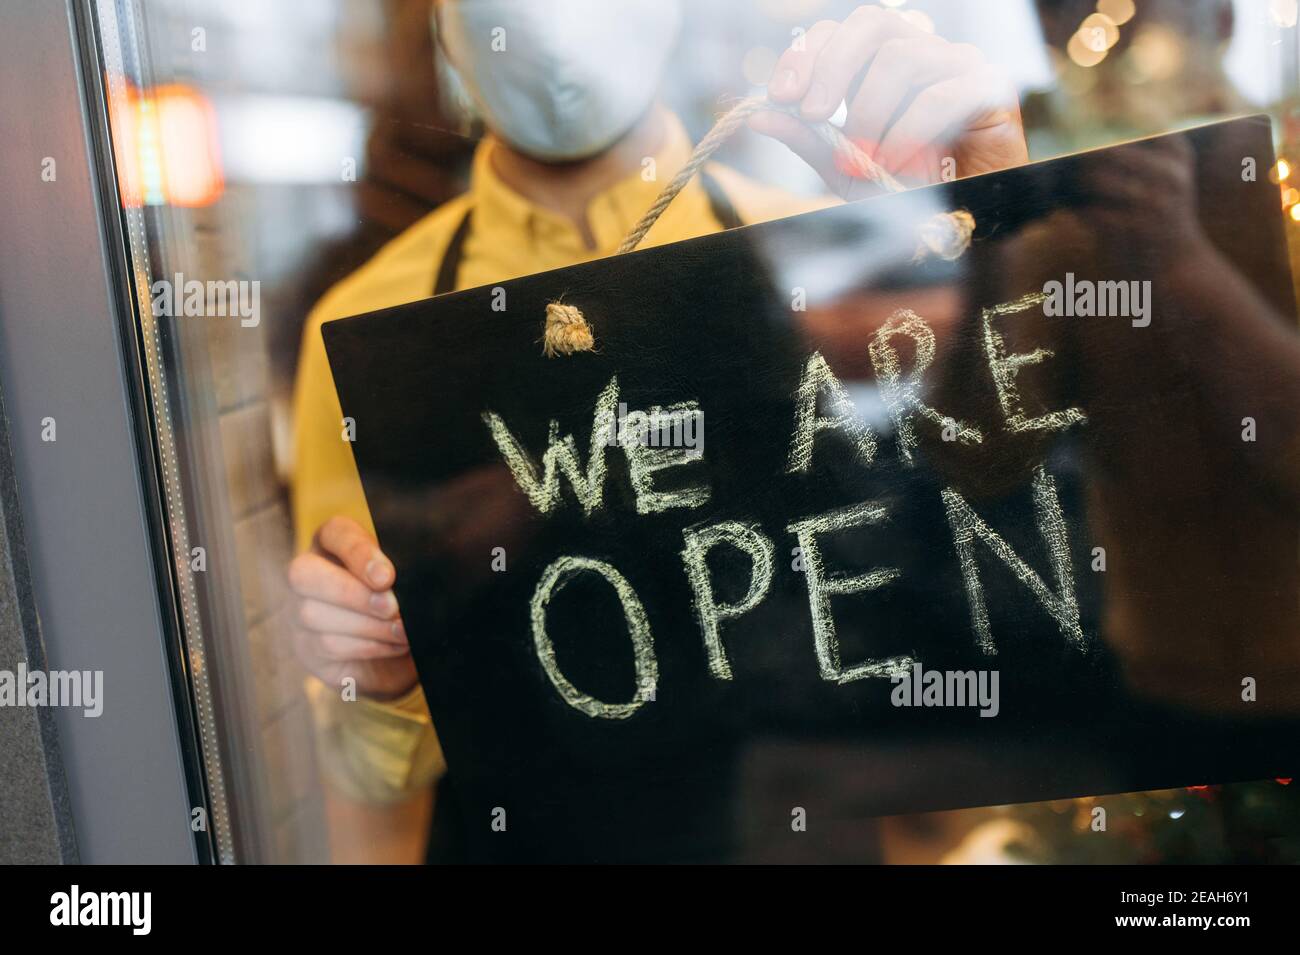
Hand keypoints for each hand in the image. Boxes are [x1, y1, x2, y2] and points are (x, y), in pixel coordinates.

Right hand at [287, 516, 417, 699]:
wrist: (403, 652)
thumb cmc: (405, 603)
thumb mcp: (408, 581)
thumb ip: (403, 570)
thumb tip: (403, 578)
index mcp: (334, 542)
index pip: (335, 532)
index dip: (358, 553)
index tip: (387, 577)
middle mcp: (308, 572)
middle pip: (305, 573)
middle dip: (352, 593)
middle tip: (393, 608)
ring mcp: (298, 611)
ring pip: (313, 614)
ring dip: (367, 625)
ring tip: (403, 632)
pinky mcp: (305, 647)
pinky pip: (326, 645)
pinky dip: (367, 646)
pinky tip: (394, 645)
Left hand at [753, 4, 1027, 197]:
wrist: (964, 220)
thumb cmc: (907, 190)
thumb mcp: (846, 169)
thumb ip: (808, 139)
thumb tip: (759, 117)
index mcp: (883, 63)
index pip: (840, 30)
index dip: (807, 54)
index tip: (781, 95)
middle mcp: (922, 51)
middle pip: (871, 24)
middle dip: (832, 66)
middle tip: (813, 113)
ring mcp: (959, 64)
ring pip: (902, 58)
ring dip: (870, 113)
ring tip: (862, 159)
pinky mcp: (990, 89)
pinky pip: (939, 95)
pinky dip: (906, 132)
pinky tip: (893, 162)